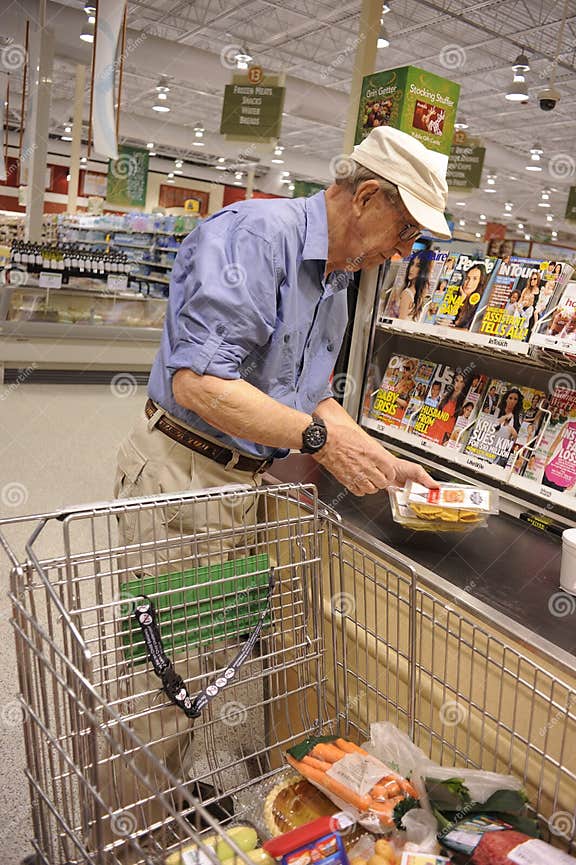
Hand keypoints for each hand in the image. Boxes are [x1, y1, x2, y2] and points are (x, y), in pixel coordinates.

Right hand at [313, 422, 436, 495]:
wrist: (323, 439)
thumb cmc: (340, 436)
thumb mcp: (363, 440)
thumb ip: (375, 453)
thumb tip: (382, 461)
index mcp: (375, 454)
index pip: (392, 471)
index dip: (393, 474)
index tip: (401, 478)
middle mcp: (368, 465)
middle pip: (384, 482)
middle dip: (382, 479)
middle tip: (377, 473)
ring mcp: (357, 474)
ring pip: (373, 489)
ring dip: (372, 484)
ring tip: (365, 475)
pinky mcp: (347, 480)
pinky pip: (360, 491)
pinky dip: (360, 488)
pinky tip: (356, 480)